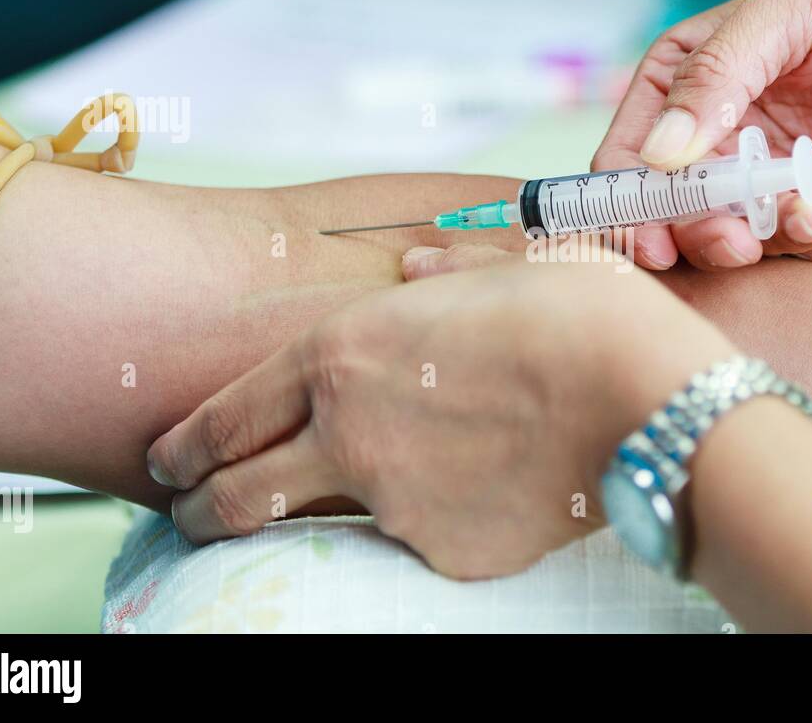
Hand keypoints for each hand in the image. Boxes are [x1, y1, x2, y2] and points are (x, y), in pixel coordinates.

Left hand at [147, 247, 735, 578]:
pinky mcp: (444, 551)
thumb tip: (421, 260)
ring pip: (326, 521)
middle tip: (189, 511)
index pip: (227, 414)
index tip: (166, 461)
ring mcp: (392, 501)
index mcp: (343, 353)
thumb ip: (444, 266)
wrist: (644, 397)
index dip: (184, 442)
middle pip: (235, 494)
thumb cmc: (576, 312)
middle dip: (197, 506)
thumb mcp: (502, 265)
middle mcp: (346, 432)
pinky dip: (431, 520)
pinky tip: (473, 494)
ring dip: (308, 516)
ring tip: (336, 504)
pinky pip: (420, 537)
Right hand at [593, 0, 811, 270]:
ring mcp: (778, 189)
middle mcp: (729, 145)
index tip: (649, 237)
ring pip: (744, 244)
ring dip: (776, 231)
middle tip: (733, 239)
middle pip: (679, 217)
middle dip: (703, 235)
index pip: (632, 157)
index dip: (629, 203)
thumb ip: (717, 76)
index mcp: (697, 89)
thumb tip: (657, 154)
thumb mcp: (790, 11)